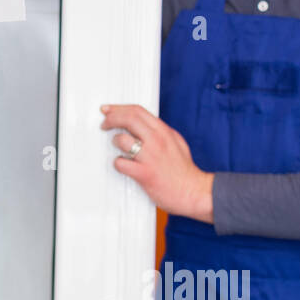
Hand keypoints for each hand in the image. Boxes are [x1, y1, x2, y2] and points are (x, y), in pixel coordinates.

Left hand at [100, 104, 213, 223]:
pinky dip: (118, 163)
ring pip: (121, 139)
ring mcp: (150, 156)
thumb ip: (159, 132)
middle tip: (104, 124)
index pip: (137, 110)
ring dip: (115, 142)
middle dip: (111, 119)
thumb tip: (142, 125)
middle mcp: (157, 140)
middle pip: (128, 118)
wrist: (194, 191)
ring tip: (118, 148)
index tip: (108, 110)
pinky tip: (124, 165)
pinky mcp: (144, 174)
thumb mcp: (175, 142)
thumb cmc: (184, 170)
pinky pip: (121, 163)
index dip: (119, 108)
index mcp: (164, 131)